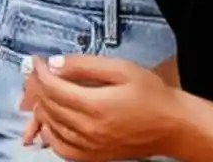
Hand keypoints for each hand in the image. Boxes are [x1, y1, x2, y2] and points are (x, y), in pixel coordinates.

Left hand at [21, 55, 183, 160]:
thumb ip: (85, 65)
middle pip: (49, 105)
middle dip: (39, 86)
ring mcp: (91, 146)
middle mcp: (89, 129)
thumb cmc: (153, 96)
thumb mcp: (122, 69)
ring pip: (52, 126)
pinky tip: (51, 122)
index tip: (37, 62)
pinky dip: (51, 134)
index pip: (53, 87)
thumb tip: (55, 63)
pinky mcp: (94, 156)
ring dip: (42, 107)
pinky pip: (62, 148)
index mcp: (95, 105)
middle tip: (39, 73)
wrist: (175, 126)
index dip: (41, 72)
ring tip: (44, 92)